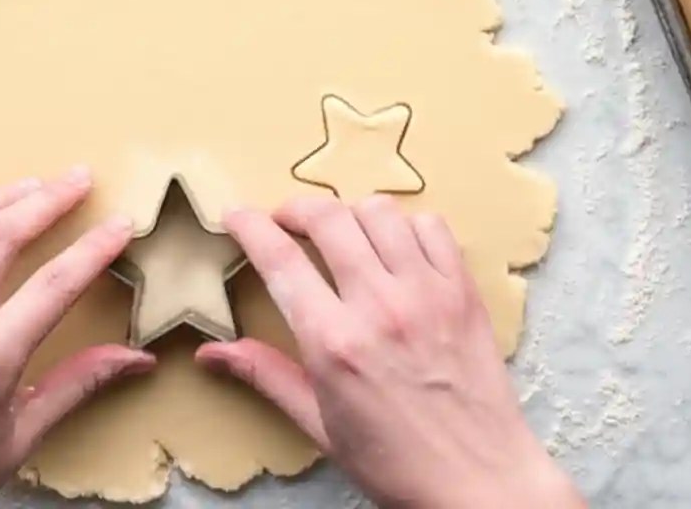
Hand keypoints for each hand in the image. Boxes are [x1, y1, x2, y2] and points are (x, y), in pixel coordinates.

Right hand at [196, 196, 584, 507]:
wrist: (480, 482)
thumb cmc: (396, 463)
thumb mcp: (320, 426)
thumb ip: (267, 376)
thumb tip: (210, 353)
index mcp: (334, 343)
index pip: (281, 260)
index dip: (250, 226)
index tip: (235, 215)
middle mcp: (380, 307)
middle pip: (328, 219)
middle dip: (296, 209)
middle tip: (285, 221)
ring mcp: (427, 294)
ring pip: (380, 213)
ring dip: (350, 213)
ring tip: (340, 232)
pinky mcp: (464, 292)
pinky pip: (432, 228)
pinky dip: (406, 225)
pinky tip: (395, 247)